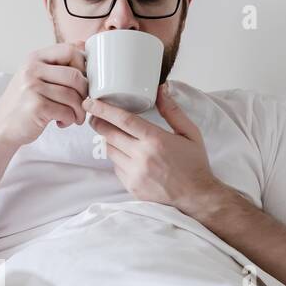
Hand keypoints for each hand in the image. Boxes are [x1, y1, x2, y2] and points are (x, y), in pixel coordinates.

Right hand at [0, 43, 88, 147]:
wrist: (0, 128)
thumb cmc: (23, 104)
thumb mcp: (34, 77)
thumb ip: (55, 65)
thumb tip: (83, 47)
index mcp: (34, 59)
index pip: (69, 50)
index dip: (83, 66)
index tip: (82, 81)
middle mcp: (32, 70)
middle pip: (75, 76)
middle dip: (84, 93)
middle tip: (82, 104)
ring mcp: (32, 88)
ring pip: (73, 96)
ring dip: (79, 111)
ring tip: (74, 117)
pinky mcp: (36, 107)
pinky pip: (66, 111)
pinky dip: (70, 119)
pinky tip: (62, 122)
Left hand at [85, 84, 223, 217]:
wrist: (196, 197)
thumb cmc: (194, 163)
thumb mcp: (190, 133)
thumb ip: (173, 111)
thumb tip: (161, 89)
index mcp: (156, 140)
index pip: (122, 120)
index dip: (103, 109)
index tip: (90, 102)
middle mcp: (142, 157)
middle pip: (109, 134)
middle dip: (98, 123)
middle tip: (94, 116)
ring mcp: (134, 173)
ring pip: (110, 151)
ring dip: (109, 141)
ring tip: (114, 135)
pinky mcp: (131, 186)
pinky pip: (116, 167)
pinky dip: (118, 159)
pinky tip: (127, 155)